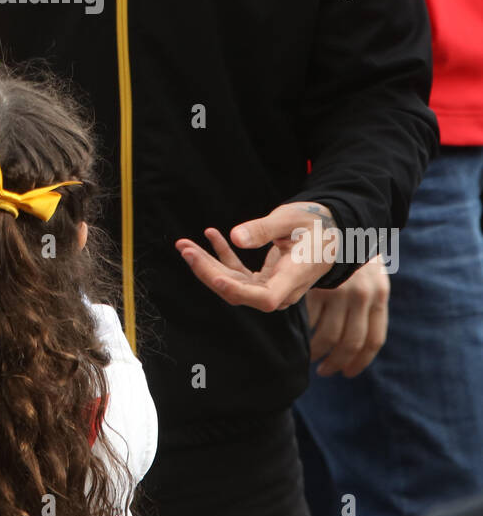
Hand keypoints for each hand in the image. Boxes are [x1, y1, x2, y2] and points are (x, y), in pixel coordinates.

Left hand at [175, 201, 340, 311]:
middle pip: (239, 292)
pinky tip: (210, 235)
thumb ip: (265, 228)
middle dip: (208, 271)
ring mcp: (271, 288)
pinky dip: (222, 256)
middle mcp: (282, 290)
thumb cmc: (316, 224)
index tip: (216, 278)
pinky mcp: (264, 280)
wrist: (331, 233)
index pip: (266, 297)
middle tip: (185, 249)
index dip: (239, 292)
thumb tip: (235, 237)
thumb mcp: (292, 218)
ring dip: (208, 264)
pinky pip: (238, 274)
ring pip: (233, 284)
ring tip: (185, 244)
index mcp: (295, 277)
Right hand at [306, 254, 389, 377]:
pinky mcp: (318, 284)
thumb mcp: (369, 274)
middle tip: (325, 371)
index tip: (348, 373)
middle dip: (337, 362)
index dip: (361, 361)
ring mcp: (339, 290)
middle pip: (351, 342)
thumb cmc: (352, 250)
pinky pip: (312, 319)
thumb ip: (366, 304)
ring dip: (319, 351)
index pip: (374, 339)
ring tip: (312, 357)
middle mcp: (362, 294)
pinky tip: (303, 336)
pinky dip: (307, 331)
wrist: (337, 217)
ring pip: (328, 335)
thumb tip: (355, 339)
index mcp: (378, 293)